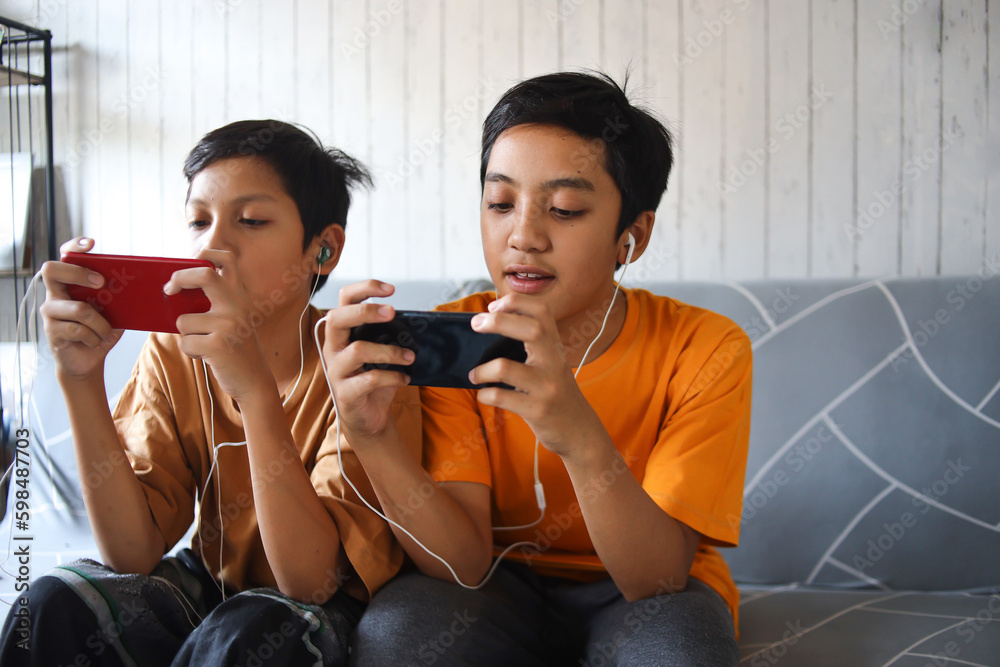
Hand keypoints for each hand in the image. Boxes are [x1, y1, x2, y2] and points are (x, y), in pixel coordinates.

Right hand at [39, 237, 122, 379]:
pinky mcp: (52, 331)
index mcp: (69, 283)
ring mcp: (50, 312)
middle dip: (79, 273)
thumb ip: (116, 296)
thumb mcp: (112, 310)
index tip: (91, 244)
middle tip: (101, 283)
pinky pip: (79, 330)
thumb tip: (140, 283)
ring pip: (79, 309)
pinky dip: (96, 337)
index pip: (64, 257)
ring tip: (107, 332)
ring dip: (101, 323)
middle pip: (51, 270)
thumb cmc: (100, 330)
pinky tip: (97, 342)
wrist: (88, 360)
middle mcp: (54, 294)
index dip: (74, 247)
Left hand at [164, 249, 270, 399]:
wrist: (254, 381)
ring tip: (204, 344)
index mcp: (239, 296)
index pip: (227, 259)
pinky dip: (190, 351)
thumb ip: (212, 303)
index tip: (188, 265)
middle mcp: (237, 306)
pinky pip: (185, 342)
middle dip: (179, 278)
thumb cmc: (235, 349)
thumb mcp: (231, 320)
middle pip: (204, 274)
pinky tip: (207, 356)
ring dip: (186, 335)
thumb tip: (174, 291)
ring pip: (183, 320)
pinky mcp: (218, 345)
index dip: (206, 254)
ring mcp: (229, 325)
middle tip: (168, 290)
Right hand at [320, 280, 412, 442]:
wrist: (367, 418)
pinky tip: (405, 379)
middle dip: (366, 311)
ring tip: (411, 357)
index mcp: (341, 333)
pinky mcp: (345, 393)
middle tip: (392, 311)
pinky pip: (369, 379)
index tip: (390, 289)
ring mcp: (336, 371)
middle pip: (338, 318)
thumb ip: (388, 335)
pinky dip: (392, 377)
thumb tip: (416, 320)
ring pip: (358, 350)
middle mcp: (333, 348)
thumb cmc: (374, 380)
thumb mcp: (380, 353)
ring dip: (389, 351)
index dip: (364, 288)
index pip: (344, 300)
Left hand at [467, 294, 604, 459]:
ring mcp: (547, 387)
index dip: (517, 301)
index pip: (542, 311)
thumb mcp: (552, 363)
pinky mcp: (538, 410)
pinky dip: (485, 395)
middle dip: (498, 321)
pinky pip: (500, 397)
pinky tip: (486, 394)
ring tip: (475, 374)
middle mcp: (555, 362)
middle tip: (476, 324)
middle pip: (530, 329)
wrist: (579, 430)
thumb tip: (492, 322)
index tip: (494, 305)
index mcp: (556, 346)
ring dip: (482, 370)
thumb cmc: (557, 392)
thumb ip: (533, 344)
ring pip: (505, 368)